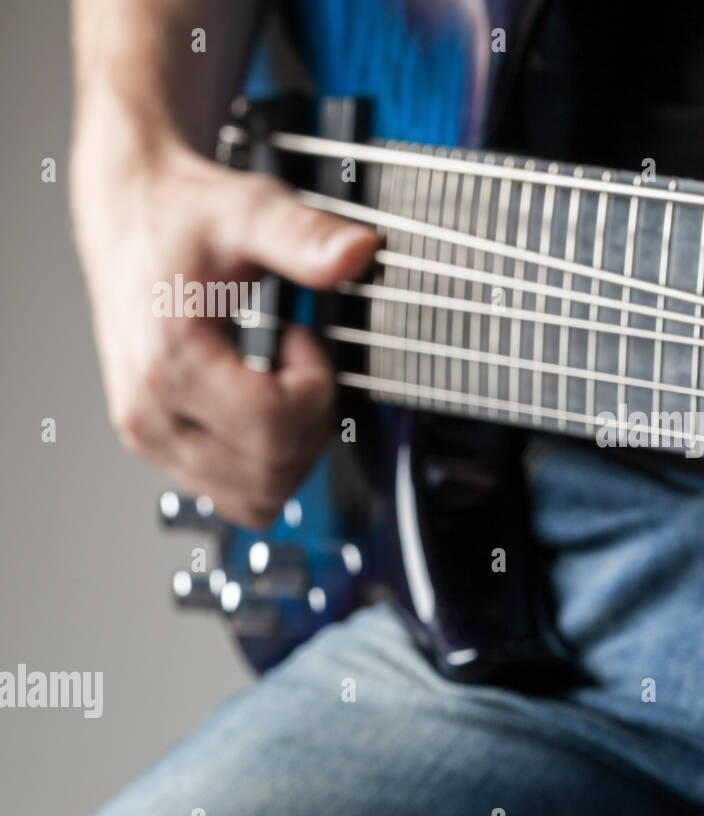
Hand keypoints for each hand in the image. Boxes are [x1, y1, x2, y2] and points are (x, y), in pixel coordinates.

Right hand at [72, 135, 377, 526]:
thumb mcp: (250, 211)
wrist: (129, 211)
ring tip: (276, 381)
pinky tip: (260, 403)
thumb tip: (359, 251)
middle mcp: (149, 413)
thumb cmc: (183, 215)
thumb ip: (305, 236)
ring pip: (254, 500)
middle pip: (269, 475)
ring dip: (290, 450)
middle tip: (296, 360)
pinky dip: (265, 462)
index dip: (314, 388)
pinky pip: (233, 493)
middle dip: (309, 423)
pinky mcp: (157, 444)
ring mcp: (150, 435)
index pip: (273, 428)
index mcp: (168, 362)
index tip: (302, 339)